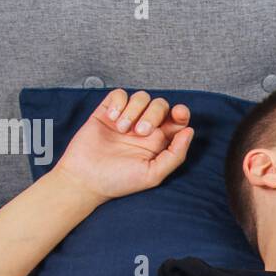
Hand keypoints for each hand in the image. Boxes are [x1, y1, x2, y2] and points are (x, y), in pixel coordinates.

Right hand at [53, 90, 194, 200]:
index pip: (177, 120)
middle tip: (139, 132)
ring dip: (134, 110)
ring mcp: (126, 119)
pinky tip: (111, 119)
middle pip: (160, 105)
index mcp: (159, 142)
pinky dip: (118, 103)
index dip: (182, 112)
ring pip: (141, 96)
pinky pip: (119, 94)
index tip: (179, 113)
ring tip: (121, 129)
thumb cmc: (119, 181)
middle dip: (153, 114)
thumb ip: (175, 154)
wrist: (85, 179)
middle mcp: (144, 128)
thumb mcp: (153, 174)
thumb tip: (189, 131)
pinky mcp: (106, 112)